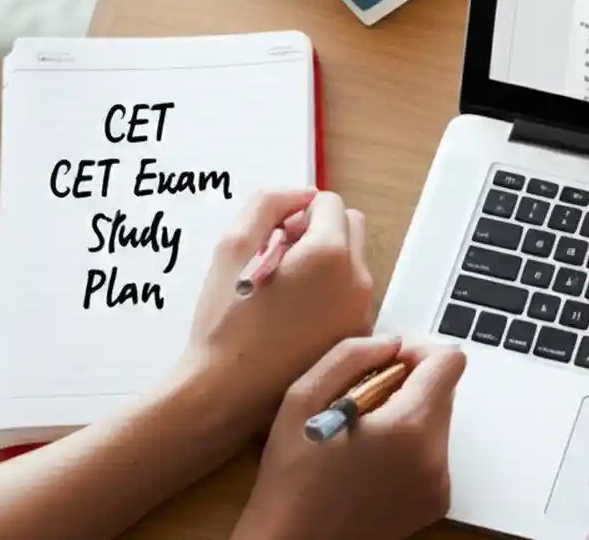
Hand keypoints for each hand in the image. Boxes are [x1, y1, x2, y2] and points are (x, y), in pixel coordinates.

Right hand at [173, 189, 374, 435]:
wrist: (227, 393)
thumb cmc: (225, 324)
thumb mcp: (232, 248)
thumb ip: (268, 204)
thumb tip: (301, 194)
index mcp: (330, 254)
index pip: (329, 202)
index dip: (297, 214)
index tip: (273, 238)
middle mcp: (357, 281)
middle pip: (350, 228)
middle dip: (319, 232)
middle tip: (279, 259)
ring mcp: (363, 312)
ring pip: (353, 264)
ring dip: (325, 264)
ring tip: (283, 292)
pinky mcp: (359, 339)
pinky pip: (353, 298)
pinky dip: (331, 295)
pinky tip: (295, 318)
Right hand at [232, 336, 466, 539]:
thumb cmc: (289, 477)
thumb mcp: (302, 399)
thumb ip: (351, 355)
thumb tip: (392, 342)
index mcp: (409, 429)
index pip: (450, 362)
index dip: (418, 352)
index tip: (385, 363)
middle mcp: (435, 458)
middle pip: (444, 391)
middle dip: (408, 384)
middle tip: (361, 400)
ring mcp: (438, 485)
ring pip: (437, 421)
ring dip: (407, 414)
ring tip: (361, 433)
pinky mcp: (435, 502)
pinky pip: (432, 453)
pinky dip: (408, 445)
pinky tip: (369, 458)